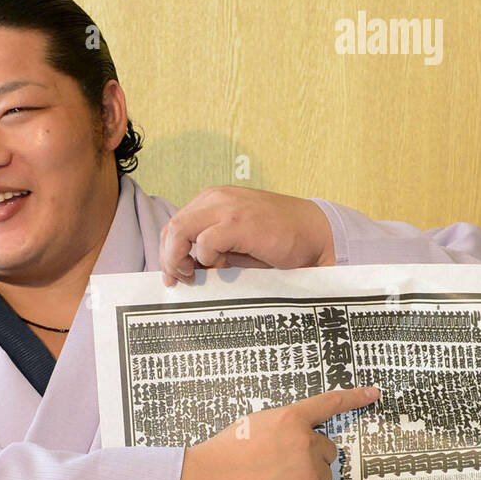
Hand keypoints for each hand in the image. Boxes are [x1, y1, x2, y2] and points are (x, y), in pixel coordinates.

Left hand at [160, 186, 336, 286]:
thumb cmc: (277, 240)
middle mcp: (215, 199)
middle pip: (171, 228)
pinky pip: (204, 242)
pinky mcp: (238, 222)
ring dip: (180, 259)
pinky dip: (206, 258)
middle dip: (168, 259)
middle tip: (181, 280)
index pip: (174, 225)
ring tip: (194, 276)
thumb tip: (186, 269)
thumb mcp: (235, 242)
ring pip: (179, 231)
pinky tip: (221, 265)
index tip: (173, 276)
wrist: (313, 234)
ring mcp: (226, 207)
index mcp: (212, 200)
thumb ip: (210, 248)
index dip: (167, 252)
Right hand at [168, 385, 380, 479]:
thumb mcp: (254, 426)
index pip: (329, 404)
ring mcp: (307, 471)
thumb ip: (281, 428)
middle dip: (312, 458)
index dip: (354, 398)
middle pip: (328, 450)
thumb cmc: (223, 456)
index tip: (373, 393)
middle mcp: (305, 442)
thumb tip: (294, 441)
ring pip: (323, 476)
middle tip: (283, 467)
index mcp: (290, 419)